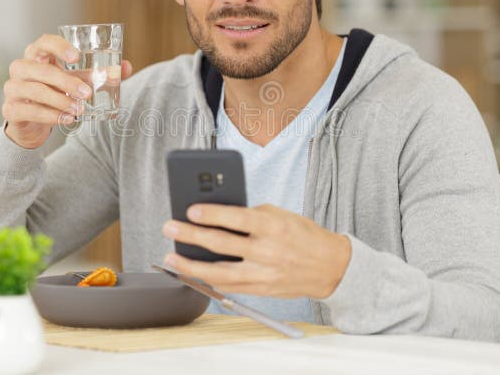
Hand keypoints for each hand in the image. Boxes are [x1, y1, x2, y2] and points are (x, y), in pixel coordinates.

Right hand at [2, 34, 132, 148]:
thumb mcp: (76, 82)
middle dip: (66, 81)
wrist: (32, 123)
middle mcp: (21, 68)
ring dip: (60, 101)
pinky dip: (50, 115)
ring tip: (79, 110)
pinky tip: (66, 120)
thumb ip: (97, 75)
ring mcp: (13, 88)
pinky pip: (29, 110)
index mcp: (37, 55)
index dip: (59, 47)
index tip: (76, 57)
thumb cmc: (55, 93)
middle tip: (87, 93)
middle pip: (41, 69)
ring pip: (35, 90)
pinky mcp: (11, 109)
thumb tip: (125, 67)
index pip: (44, 42)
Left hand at [161, 204, 350, 298]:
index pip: (237, 218)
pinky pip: (228, 286)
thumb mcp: (280, 215)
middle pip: (221, 244)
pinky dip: (208, 279)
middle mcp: (267, 251)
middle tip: (170, 228)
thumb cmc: (301, 235)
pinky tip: (193, 272)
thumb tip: (217, 216)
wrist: (329, 266)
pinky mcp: (261, 289)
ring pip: (218, 272)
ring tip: (172, 257)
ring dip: (190, 265)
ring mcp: (263, 273)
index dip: (212, 214)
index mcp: (273, 226)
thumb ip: (251, 216)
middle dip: (190, 236)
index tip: (190, 210)